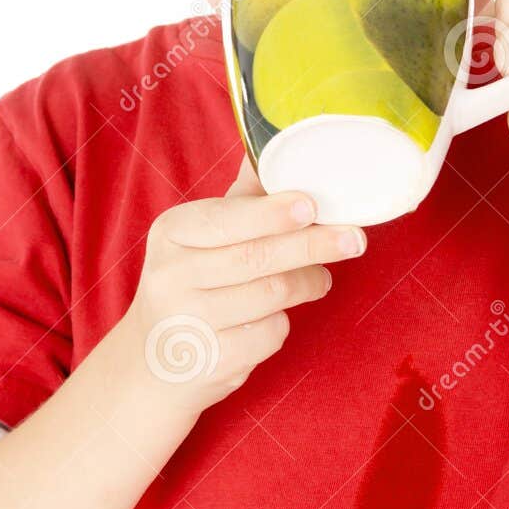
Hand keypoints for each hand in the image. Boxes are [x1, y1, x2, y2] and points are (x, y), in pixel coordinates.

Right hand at [118, 157, 365, 414]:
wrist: (153, 363)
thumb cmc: (189, 286)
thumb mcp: (198, 238)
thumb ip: (239, 199)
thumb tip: (272, 146)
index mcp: (171, 232)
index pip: (228, 219)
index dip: (274, 214)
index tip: (313, 206)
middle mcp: (172, 274)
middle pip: (258, 256)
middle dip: (313, 244)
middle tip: (355, 239)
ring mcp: (189, 321)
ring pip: (272, 293)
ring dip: (308, 282)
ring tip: (319, 277)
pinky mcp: (212, 359)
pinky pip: (270, 332)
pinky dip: (282, 322)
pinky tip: (272, 317)